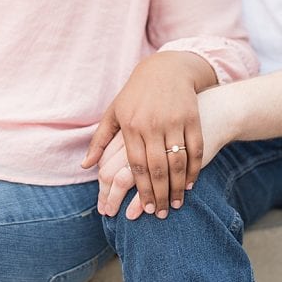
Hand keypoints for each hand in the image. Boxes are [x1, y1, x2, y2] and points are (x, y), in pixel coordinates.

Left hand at [82, 51, 214, 218]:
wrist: (168, 68)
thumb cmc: (137, 93)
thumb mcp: (115, 112)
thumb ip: (100, 140)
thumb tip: (86, 166)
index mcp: (131, 126)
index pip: (136, 165)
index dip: (140, 190)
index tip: (143, 210)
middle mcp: (152, 125)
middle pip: (157, 167)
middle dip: (160, 194)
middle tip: (161, 213)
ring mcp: (175, 121)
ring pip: (177, 161)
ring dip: (178, 186)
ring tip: (177, 203)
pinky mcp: (192, 118)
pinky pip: (195, 149)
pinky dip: (194, 168)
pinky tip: (191, 183)